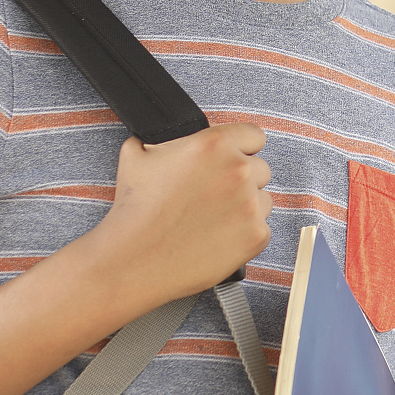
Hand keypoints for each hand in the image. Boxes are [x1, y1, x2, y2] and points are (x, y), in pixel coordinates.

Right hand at [90, 125, 272, 303]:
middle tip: (211, 196)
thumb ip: (165, 138)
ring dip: (245, 206)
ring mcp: (250, 205)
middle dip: (239, 180)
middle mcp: (238, 171)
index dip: (239, 148)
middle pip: (260, 168)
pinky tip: (216, 237)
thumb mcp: (137, 153)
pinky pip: (261, 227)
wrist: (132, 262)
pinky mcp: (256, 236)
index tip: (229, 161)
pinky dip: (244, 233)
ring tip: (210, 219)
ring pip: (263, 198)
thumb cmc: (134, 210)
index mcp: (215, 144)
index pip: (254, 135)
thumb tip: (167, 132)